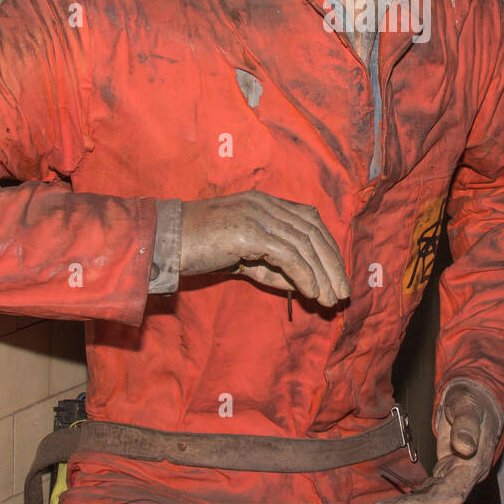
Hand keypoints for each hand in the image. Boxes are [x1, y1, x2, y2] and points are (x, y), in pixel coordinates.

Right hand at [178, 190, 349, 306]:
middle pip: (313, 230)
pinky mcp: (248, 232)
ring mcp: (256, 215)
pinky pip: (288, 256)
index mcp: (264, 202)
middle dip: (333, 262)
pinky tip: (314, 294)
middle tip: (343, 292)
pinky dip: (306, 276)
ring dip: (323, 274)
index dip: (328, 246)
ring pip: (305, 244)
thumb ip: (271, 265)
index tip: (337, 273)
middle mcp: (264, 204)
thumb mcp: (241, 256)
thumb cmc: (196, 250)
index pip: (309, 219)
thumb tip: (303, 285)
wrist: (160, 242)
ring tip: (331, 300)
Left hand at [377, 382, 500, 503]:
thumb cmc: (474, 400)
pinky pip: (428, 489)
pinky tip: (395, 501)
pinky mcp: (446, 472)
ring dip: (409, 503)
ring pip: (432, 497)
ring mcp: (455, 475)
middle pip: (438, 499)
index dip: (427, 503)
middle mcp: (465, 475)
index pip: (452, 493)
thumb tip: (465, 447)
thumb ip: (466, 426)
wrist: (478, 400)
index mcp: (475, 464)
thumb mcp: (468, 406)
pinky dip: (412, 497)